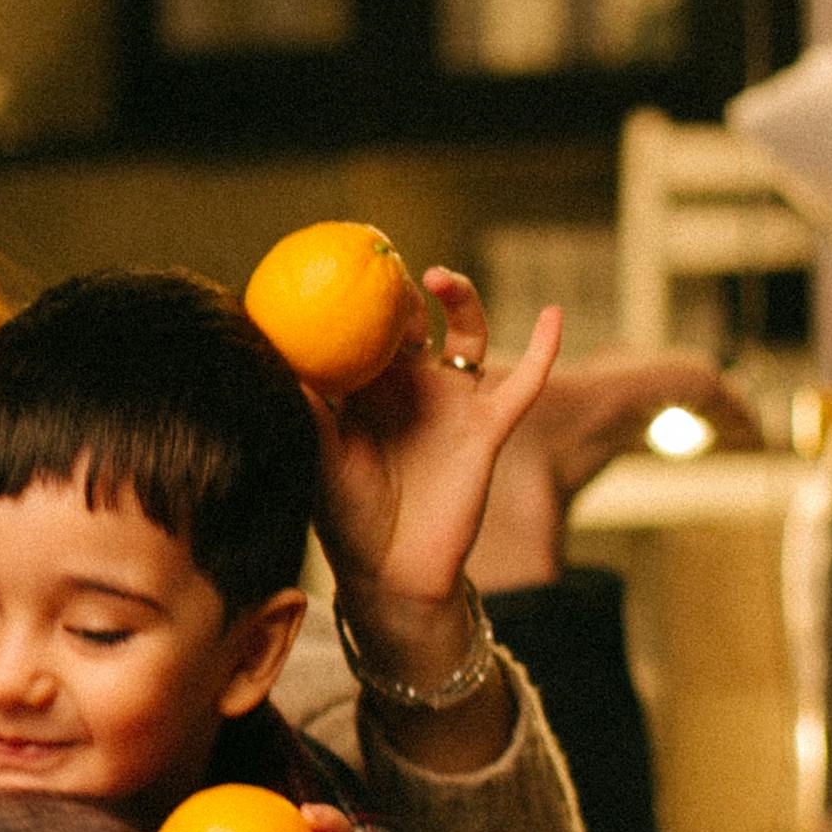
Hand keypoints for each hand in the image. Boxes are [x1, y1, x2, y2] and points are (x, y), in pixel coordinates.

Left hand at [310, 273, 563, 637]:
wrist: (393, 571)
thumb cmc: (347, 517)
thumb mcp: (321, 459)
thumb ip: (309, 411)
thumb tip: (277, 362)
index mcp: (367, 389)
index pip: (363, 328)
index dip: (357, 294)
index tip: (341, 260)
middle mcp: (411, 386)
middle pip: (414, 319)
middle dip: (402, 289)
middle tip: (385, 266)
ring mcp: (453, 402)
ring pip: (466, 334)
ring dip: (460, 299)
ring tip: (439, 278)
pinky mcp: (489, 427)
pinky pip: (524, 382)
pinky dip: (545, 347)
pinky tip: (554, 313)